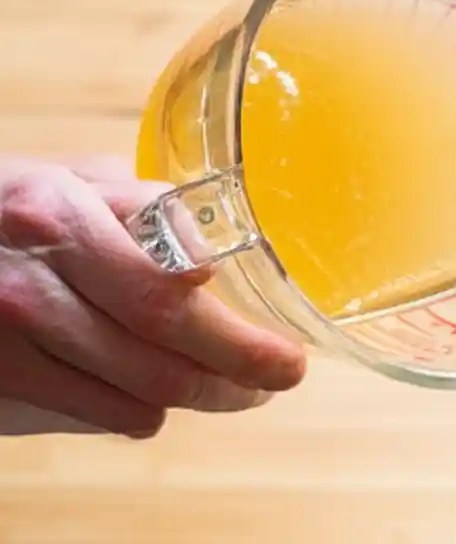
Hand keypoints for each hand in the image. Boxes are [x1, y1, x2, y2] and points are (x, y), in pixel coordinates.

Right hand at [0, 156, 306, 437]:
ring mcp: (7, 349)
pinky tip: (157, 386)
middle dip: (238, 383)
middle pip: (163, 367)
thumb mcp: (70, 179)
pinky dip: (143, 410)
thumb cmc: (6, 206)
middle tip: (277, 378)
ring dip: (200, 401)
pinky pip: (97, 418)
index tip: (287, 355)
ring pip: (138, 404)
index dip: (238, 342)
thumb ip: (146, 210)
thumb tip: (214, 257)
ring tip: (233, 386)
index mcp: (56, 221)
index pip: (168, 301)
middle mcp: (28, 292)